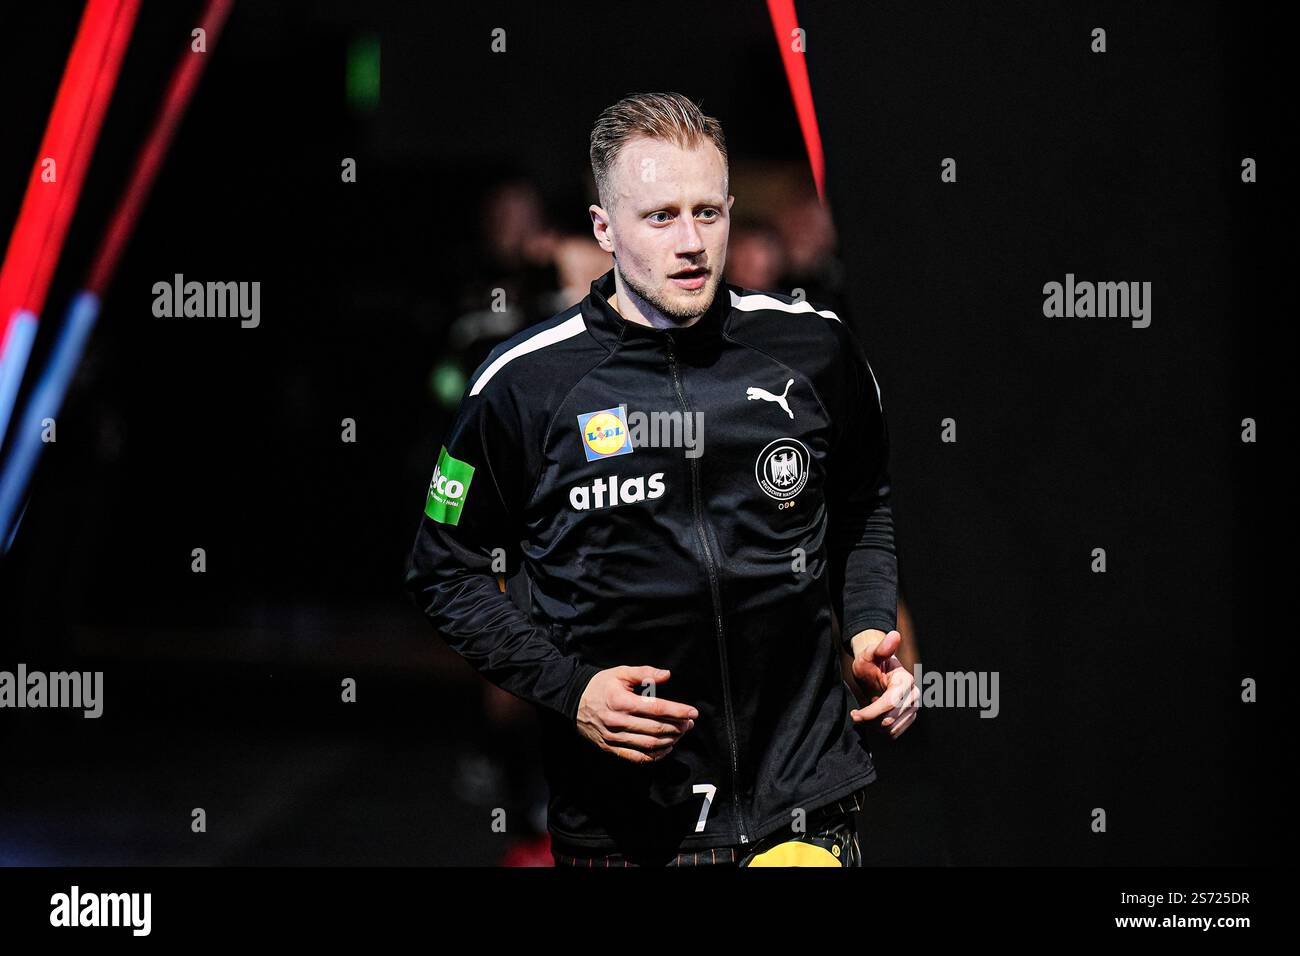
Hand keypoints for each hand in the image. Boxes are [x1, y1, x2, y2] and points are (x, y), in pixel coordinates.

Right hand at [575, 666, 697, 762]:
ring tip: (680, 734)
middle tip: (689, 723)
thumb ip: (645, 672)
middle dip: (677, 727)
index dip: (678, 711)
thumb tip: (667, 674)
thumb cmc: (600, 685)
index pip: (657, 708)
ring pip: (649, 744)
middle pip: (656, 728)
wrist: (573, 700)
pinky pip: (636, 756)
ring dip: (669, 740)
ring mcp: (614, 737)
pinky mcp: (610, 747)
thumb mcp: (620, 672)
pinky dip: (654, 755)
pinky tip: (665, 748)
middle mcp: (618, 721)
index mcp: (622, 701)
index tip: (693, 712)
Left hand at [847, 630, 918, 737]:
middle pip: (890, 719)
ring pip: (892, 729)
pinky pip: (895, 733)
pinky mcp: (909, 718)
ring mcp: (913, 708)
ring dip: (874, 726)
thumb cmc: (870, 662)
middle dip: (869, 719)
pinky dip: (881, 730)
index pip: (889, 703)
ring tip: (864, 714)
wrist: (876, 672)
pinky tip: (873, 719)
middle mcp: (914, 695)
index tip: (855, 714)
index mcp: (905, 681)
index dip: (871, 712)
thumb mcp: (870, 654)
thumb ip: (881, 647)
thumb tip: (894, 635)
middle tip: (856, 714)